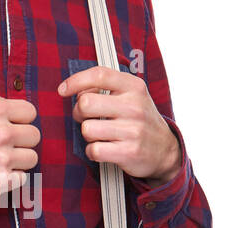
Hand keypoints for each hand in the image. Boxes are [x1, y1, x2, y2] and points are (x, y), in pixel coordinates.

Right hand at [0, 84, 40, 206]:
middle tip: (7, 145)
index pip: (30, 111)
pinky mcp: (2, 180)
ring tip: (1, 161)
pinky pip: (23, 178)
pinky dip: (12, 178)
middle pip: (34, 135)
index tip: (14, 125)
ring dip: (19, 160)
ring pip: (31, 158)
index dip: (22, 119)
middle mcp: (1, 132)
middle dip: (22, 140)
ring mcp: (3, 158)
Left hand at [58, 66, 181, 183]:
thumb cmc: (139, 120)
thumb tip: (75, 88)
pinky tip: (103, 148)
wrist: (165, 149)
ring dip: (87, 135)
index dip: (75, 81)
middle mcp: (135, 106)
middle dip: (79, 112)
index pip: (99, 75)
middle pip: (85, 103)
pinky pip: (94, 150)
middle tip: (87, 118)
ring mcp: (133, 130)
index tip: (63, 90)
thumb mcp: (131, 95)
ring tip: (100, 135)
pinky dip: (93, 151)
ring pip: (87, 129)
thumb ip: (107, 87)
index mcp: (134, 87)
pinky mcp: (129, 152)